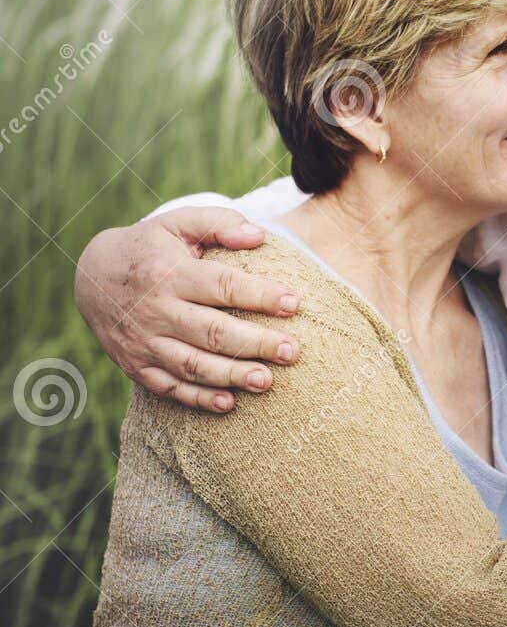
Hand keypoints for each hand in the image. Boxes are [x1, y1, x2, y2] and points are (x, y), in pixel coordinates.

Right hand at [73, 207, 301, 411]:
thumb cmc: (150, 247)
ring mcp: (144, 342)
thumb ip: (219, 223)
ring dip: (231, 376)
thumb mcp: (178, 223)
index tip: (294, 304)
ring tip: (267, 381)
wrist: (91, 275)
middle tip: (292, 352)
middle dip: (255, 344)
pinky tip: (229, 403)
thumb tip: (258, 236)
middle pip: (212, 332)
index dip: (260, 296)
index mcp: (169, 273)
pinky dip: (198, 398)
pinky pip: (169, 387)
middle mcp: (156, 310)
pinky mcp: (135, 365)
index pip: (222, 286)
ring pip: (193, 365)